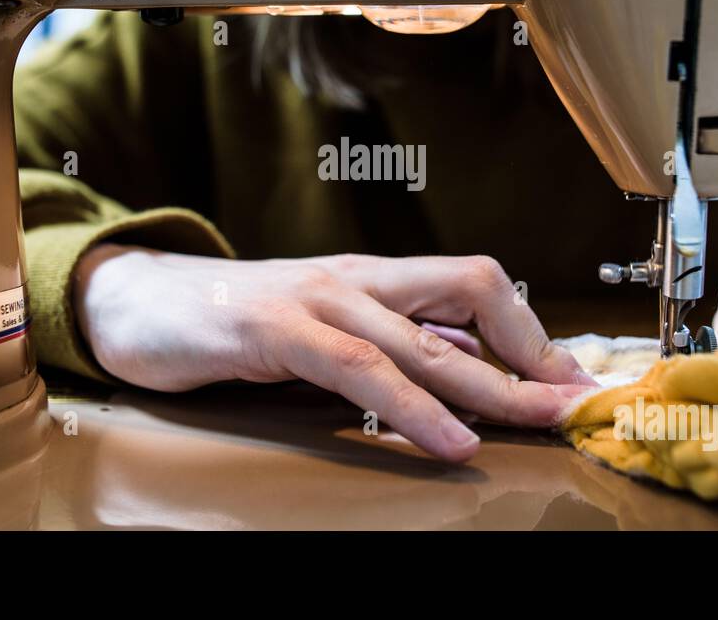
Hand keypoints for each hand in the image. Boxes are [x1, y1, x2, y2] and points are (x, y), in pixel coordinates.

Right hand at [74, 247, 596, 461]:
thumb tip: (469, 368)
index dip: (532, 332)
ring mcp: (317, 298)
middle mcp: (357, 279)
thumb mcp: (329, 331)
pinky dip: (411, 406)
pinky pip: (358, 367)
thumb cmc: (239, 321)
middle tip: (577, 402)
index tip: (571, 380)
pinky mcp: (274, 328)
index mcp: (375, 280)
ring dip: (488, 385)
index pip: (477, 285)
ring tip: (535, 421)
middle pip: (469, 293)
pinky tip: (447, 438)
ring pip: (421, 336)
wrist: (140, 301)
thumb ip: (392, 344)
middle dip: (532, 356)